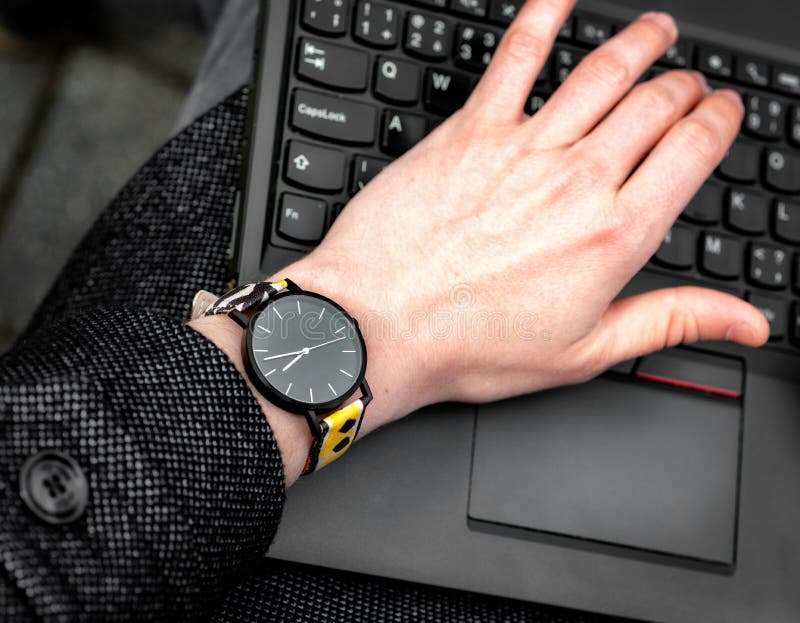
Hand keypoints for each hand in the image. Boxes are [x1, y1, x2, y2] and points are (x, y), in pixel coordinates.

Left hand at [282, 0, 767, 431]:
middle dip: (684, 85)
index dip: (718, 121)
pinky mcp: (470, 129)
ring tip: (658, 30)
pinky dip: (543, 15)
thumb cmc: (468, 345)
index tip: (722, 113)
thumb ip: (670, 321)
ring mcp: (524, 147)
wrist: (377, 325)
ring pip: (602, 72)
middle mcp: (578, 179)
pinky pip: (516, 55)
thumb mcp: (583, 351)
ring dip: (639, 43)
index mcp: (614, 234)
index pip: (693, 150)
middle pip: (655, 104)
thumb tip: (744, 322)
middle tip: (689, 82)